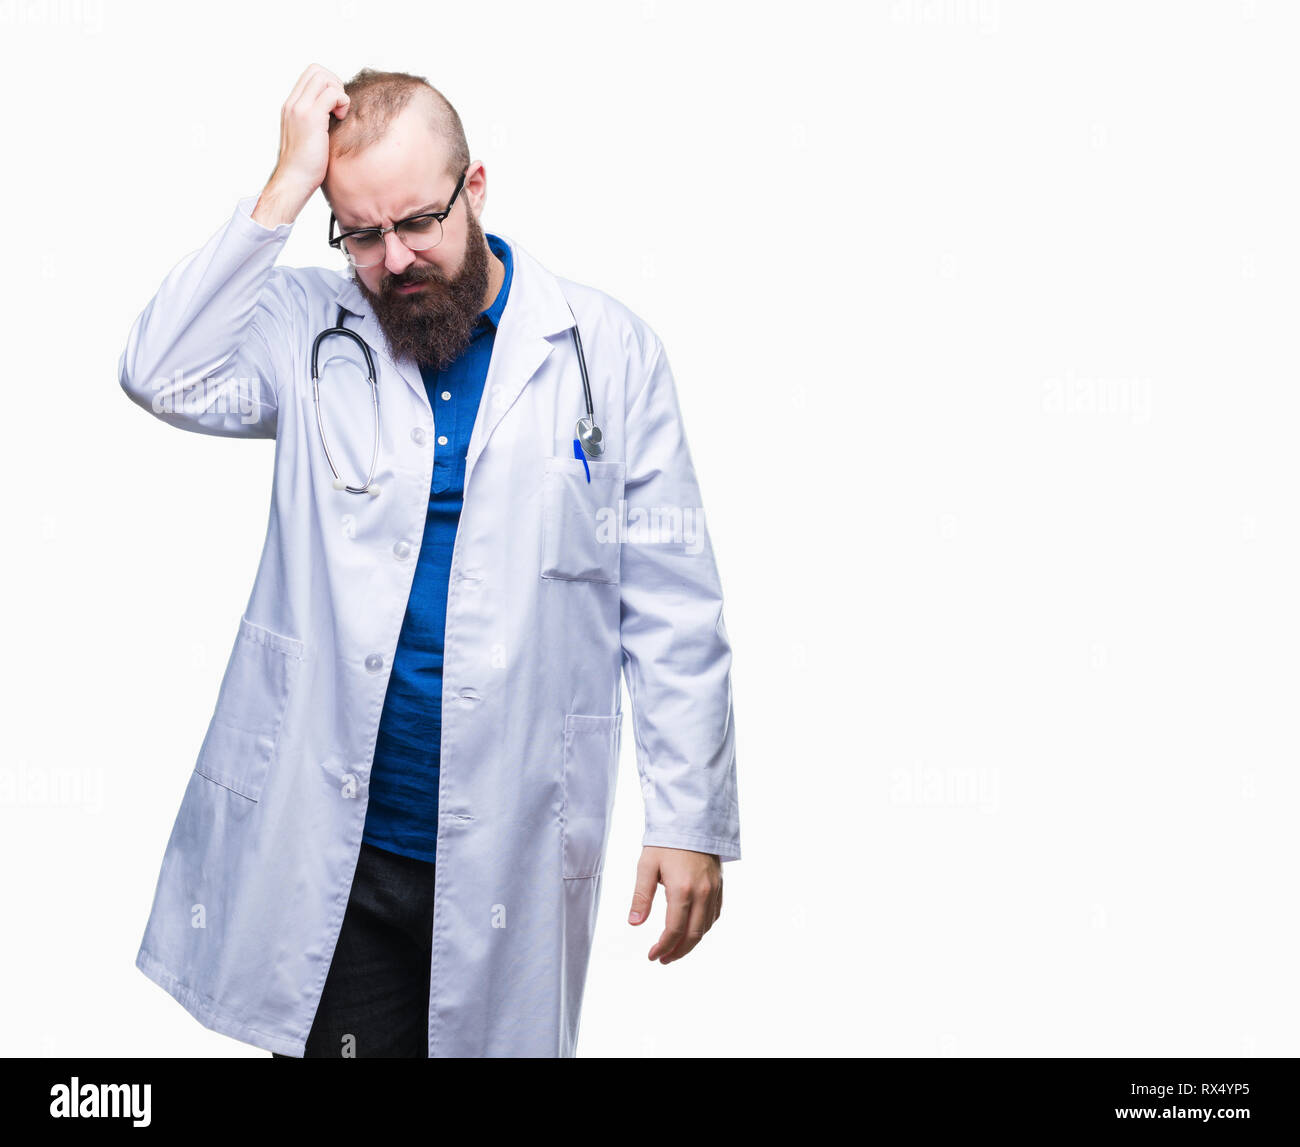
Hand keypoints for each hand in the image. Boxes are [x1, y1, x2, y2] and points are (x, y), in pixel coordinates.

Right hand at [253, 64, 350, 226]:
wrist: (293, 181)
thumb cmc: (304, 166)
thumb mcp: (309, 137)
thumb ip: (316, 121)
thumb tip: (334, 114)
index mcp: (291, 106)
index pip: (310, 75)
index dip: (328, 84)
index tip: (334, 106)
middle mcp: (293, 103)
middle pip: (317, 70)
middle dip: (335, 84)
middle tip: (339, 108)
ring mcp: (300, 109)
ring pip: (324, 78)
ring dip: (339, 93)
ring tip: (339, 115)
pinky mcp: (311, 118)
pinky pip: (332, 94)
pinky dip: (342, 102)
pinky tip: (340, 120)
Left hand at [628, 847, 722, 963]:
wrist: (691, 819)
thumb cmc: (666, 841)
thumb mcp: (647, 866)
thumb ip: (641, 896)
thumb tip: (634, 923)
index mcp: (682, 890)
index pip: (674, 930)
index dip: (663, 947)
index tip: (652, 956)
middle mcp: (702, 893)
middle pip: (693, 935)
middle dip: (678, 952)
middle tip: (663, 959)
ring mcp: (714, 889)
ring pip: (706, 927)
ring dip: (691, 943)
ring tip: (675, 949)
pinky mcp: (720, 885)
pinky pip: (715, 914)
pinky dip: (704, 927)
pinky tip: (693, 930)